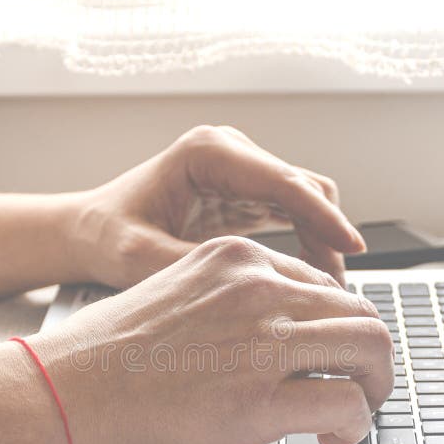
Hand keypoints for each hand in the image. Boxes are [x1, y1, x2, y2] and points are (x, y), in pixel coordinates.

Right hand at [33, 236, 392, 443]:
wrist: (69, 391)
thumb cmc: (115, 352)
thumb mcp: (184, 294)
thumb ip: (241, 304)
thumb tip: (286, 337)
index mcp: (238, 260)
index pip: (324, 286)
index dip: (338, 326)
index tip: (336, 352)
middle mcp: (258, 289)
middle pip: (360, 313)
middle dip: (371, 355)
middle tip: (364, 384)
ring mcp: (261, 340)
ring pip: (370, 348)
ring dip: (374, 386)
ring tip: (356, 409)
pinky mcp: (258, 398)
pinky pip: (346, 402)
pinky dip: (354, 422)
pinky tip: (331, 434)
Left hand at [63, 125, 364, 287]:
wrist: (90, 230)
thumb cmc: (108, 235)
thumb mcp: (143, 258)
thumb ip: (198, 267)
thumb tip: (259, 288)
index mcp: (208, 153)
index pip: (285, 182)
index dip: (325, 218)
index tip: (353, 249)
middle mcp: (230, 154)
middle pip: (305, 188)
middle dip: (328, 235)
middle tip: (336, 290)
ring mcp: (240, 171)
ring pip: (305, 200)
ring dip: (321, 240)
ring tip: (325, 290)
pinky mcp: (242, 193)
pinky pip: (291, 214)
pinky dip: (306, 242)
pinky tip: (306, 277)